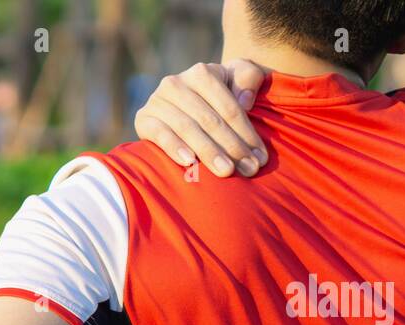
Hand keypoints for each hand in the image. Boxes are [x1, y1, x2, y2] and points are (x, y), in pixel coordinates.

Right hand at [134, 60, 268, 177]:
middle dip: (232, 147)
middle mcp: (176, 83)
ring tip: (226, 172)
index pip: (229, 108)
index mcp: (202, 72)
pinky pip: (160, 134)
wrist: (178, 105)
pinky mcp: (143, 118)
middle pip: (210, 120)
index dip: (247, 134)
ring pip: (188, 128)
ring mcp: (157, 100)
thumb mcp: (237, 79)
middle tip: (248, 170)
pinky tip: (189, 162)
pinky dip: (174, 147)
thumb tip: (244, 100)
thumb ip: (248, 78)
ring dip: (209, 152)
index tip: (260, 158)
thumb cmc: (216, 97)